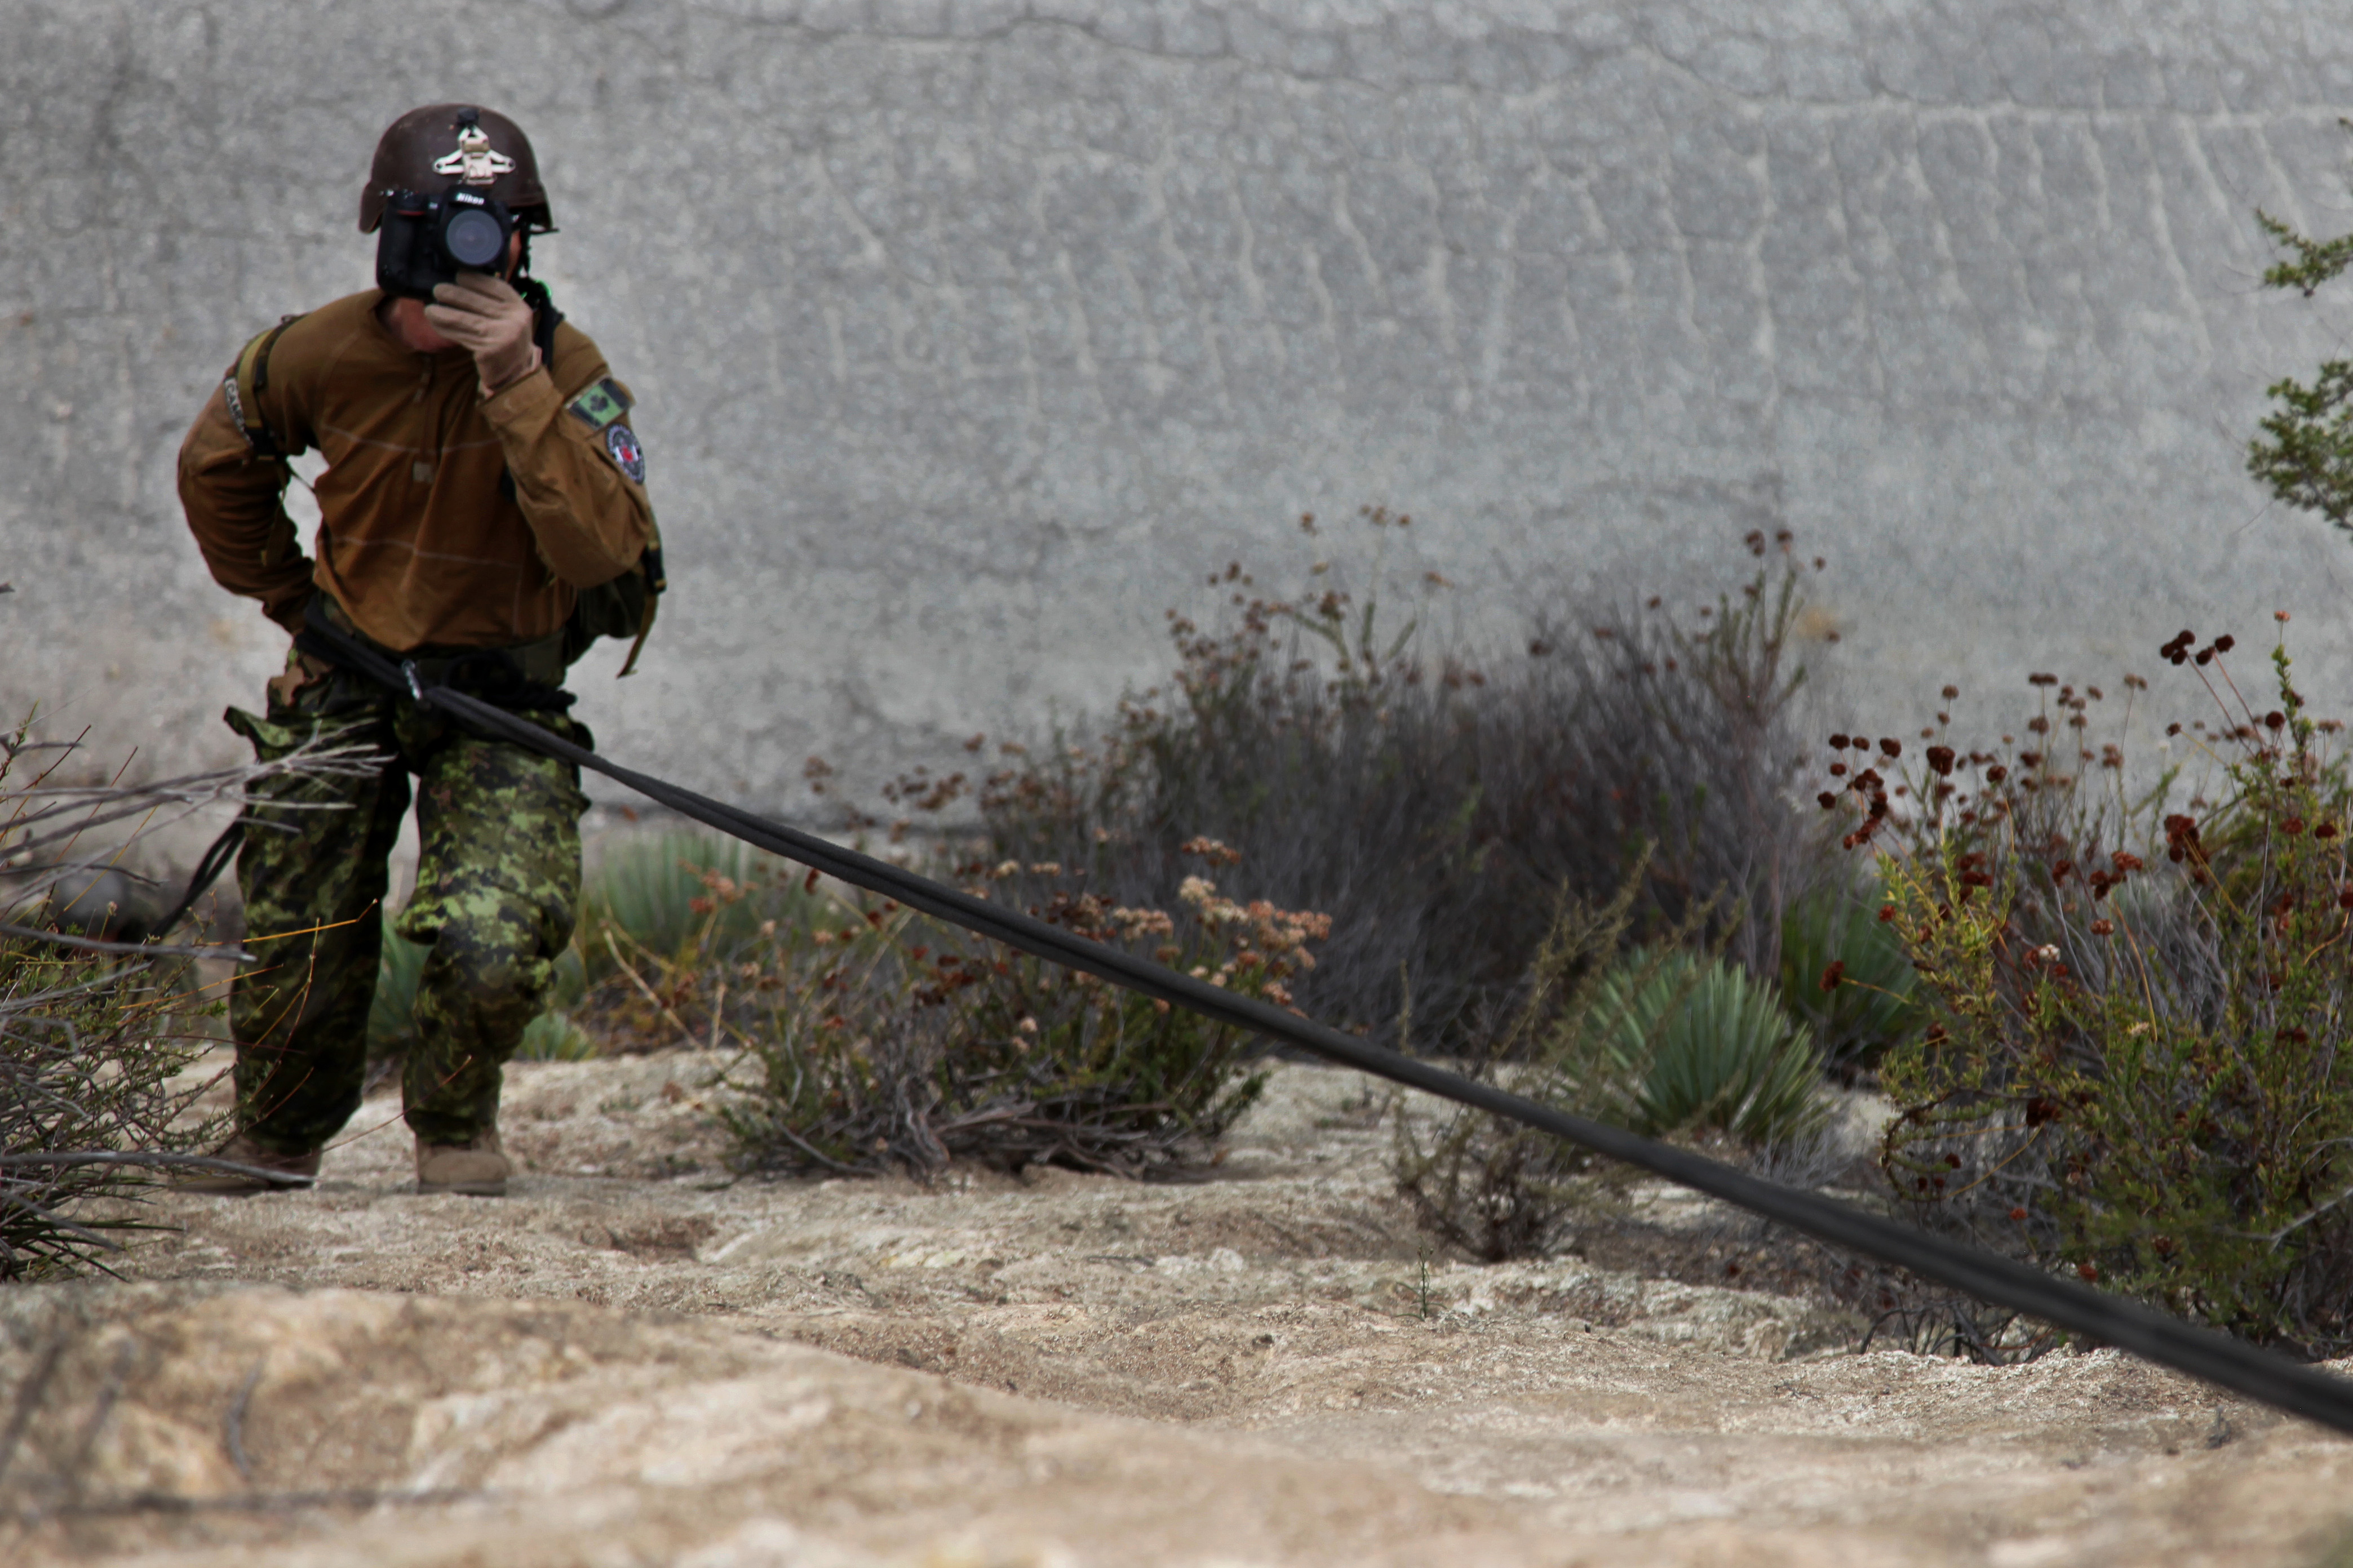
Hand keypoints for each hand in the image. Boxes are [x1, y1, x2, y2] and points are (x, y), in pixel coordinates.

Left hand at [424, 272, 538, 393]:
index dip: (474, 279)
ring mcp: (501, 335)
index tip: (458, 276)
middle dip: (453, 294)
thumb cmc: (507, 339)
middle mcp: (513, 319)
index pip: (495, 286)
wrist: (518, 372)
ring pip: (463, 319)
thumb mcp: (510, 318)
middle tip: (438, 290)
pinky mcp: (488, 350)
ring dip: (442, 313)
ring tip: (430, 309)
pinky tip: (437, 325)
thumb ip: (493, 302)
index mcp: (519, 307)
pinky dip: (445, 329)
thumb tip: (460, 282)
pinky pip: (460, 336)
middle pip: (475, 300)